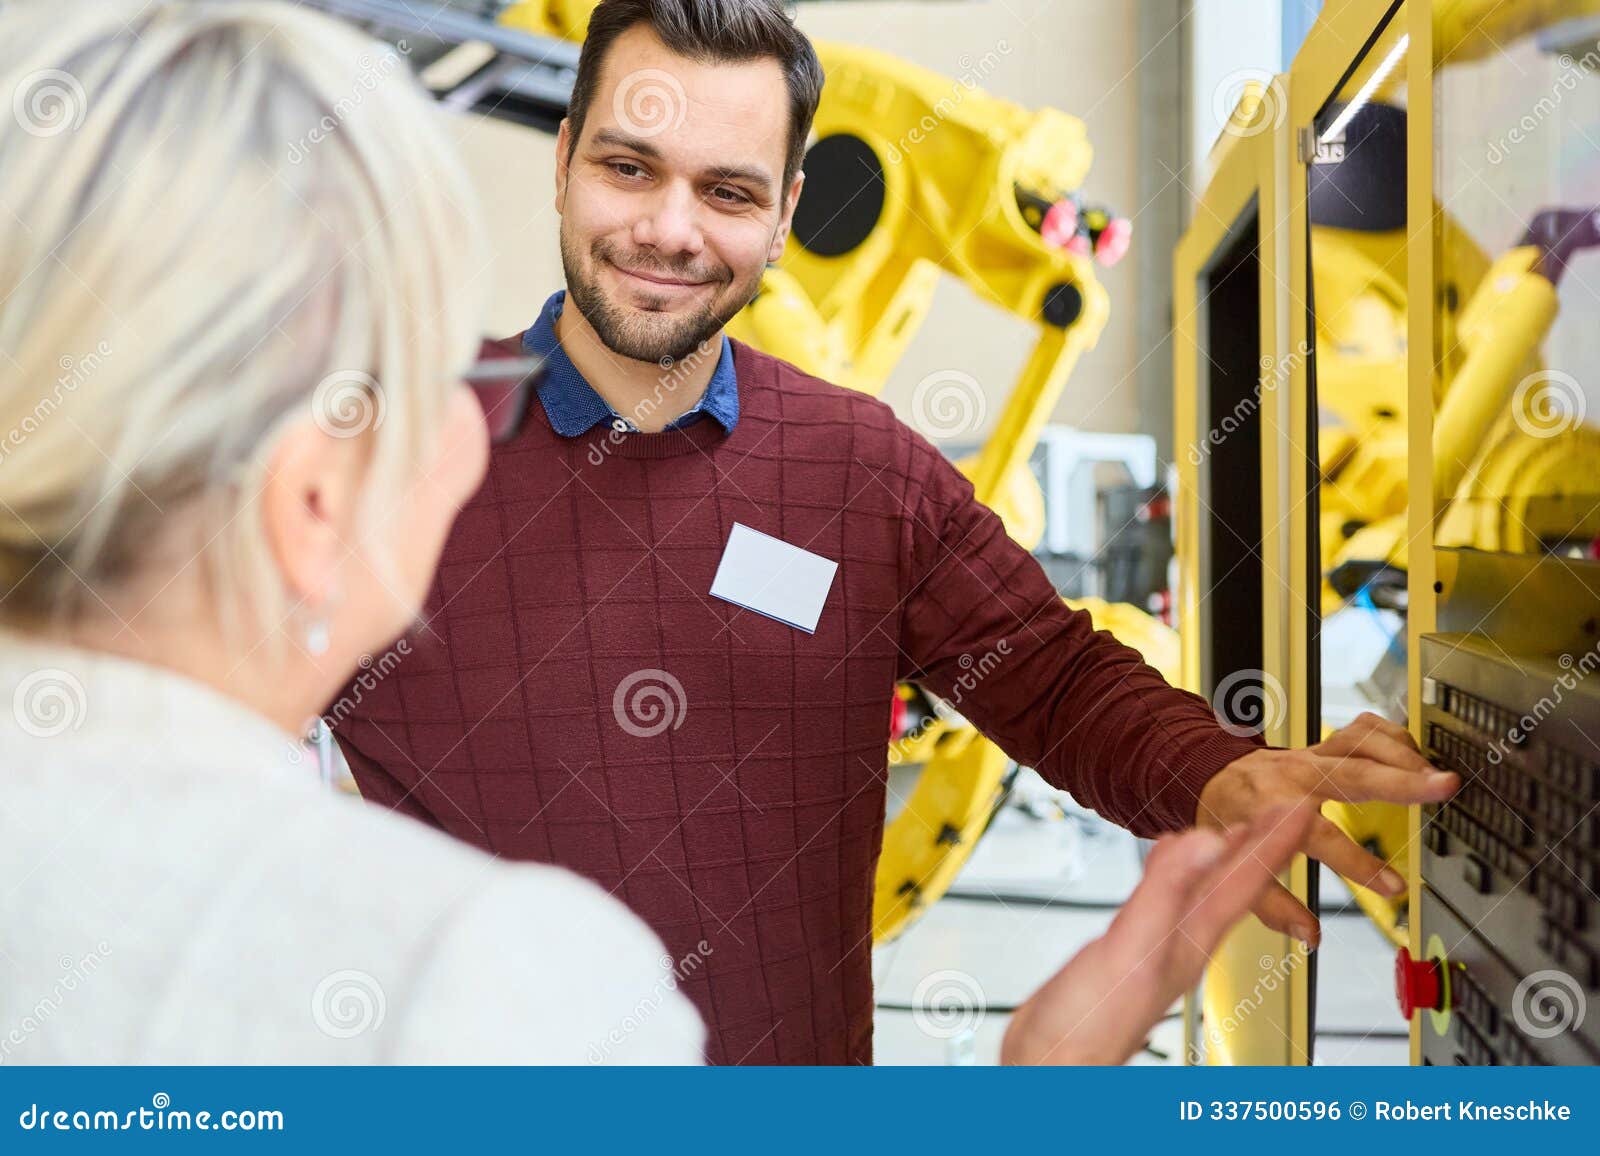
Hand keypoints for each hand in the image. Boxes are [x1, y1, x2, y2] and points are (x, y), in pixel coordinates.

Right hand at [1000, 805, 1315, 1064]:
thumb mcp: (1131, 950)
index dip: (1275, 842)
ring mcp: (1155, 949)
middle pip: (1232, 885)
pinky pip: (1165, 902)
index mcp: (1188, 942)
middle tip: (1288, 808)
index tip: (1302, 808)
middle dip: (1261, 845)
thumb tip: (1208, 840)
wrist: (1046, 1069)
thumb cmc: (1085, 1029)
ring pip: (1202, 894)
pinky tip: (1171, 872)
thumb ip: (1167, 893)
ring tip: (1243, 832)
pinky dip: (1175, 877)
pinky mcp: (1126, 952)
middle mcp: (1179, 943)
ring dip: (1225, 860)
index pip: (1245, 882)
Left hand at [1195, 711, 1458, 946]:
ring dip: (1402, 755)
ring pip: (1360, 742)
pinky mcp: (1324, 745)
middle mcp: (1295, 775)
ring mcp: (1311, 755)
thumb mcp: (1235, 865)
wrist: (1212, 777)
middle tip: (1444, 787)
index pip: (1321, 836)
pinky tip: (1415, 756)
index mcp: (1271, 807)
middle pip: (1352, 773)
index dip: (1358, 864)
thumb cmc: (1227, 820)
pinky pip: (1362, 729)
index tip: (1394, 887)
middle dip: (1401, 781)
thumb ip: (1272, 903)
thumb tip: (1308, 934)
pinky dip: (1392, 737)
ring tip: (1437, 778)